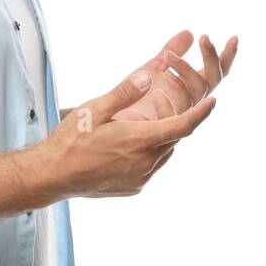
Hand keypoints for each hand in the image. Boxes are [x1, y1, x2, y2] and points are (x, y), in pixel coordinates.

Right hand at [38, 65, 216, 199]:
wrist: (52, 176)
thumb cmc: (71, 141)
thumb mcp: (95, 109)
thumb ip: (125, 92)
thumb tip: (148, 77)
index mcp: (140, 141)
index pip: (183, 125)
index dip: (202, 113)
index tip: (213, 101)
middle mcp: (145, 163)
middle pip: (173, 138)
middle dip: (175, 121)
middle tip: (167, 106)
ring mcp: (140, 178)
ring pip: (164, 153)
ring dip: (161, 138)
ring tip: (146, 125)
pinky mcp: (134, 188)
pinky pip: (151, 168)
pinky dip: (149, 154)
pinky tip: (132, 146)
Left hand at [111, 30, 237, 121]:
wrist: (109, 125)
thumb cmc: (132, 98)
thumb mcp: (151, 69)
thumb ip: (171, 52)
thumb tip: (190, 32)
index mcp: (190, 87)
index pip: (215, 72)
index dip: (226, 56)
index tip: (234, 37)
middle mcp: (189, 102)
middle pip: (211, 81)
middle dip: (211, 59)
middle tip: (205, 38)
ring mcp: (177, 115)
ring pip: (194, 94)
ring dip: (186, 72)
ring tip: (168, 57)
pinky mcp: (163, 129)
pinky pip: (175, 113)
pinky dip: (171, 95)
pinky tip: (161, 80)